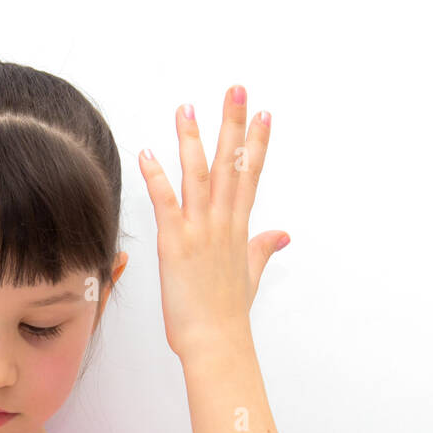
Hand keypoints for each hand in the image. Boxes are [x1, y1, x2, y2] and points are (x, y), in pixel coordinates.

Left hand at [137, 85, 288, 359]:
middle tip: (236, 89)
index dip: (257, 143)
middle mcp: (222, 225)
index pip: (250, 176)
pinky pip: (166, 203)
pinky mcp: (175, 244)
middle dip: (234, 124)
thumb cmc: (228, 316)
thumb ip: (263, 248)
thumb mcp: (251, 276)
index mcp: (239, 230)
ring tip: (188, 108)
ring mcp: (200, 232)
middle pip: (231, 165)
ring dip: (193, 140)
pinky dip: (157, 177)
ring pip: (199, 176)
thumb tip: (282, 234)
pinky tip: (149, 152)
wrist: (217, 343)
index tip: (264, 113)